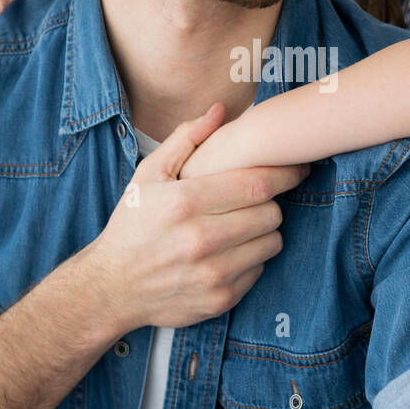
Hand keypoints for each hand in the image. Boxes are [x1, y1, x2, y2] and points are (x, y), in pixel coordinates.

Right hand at [79, 103, 309, 335]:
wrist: (112, 287)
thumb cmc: (132, 224)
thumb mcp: (148, 175)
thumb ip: (186, 139)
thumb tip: (219, 110)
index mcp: (184, 202)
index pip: (256, 184)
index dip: (285, 173)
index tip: (297, 167)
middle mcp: (200, 239)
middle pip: (271, 213)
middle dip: (270, 202)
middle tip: (256, 199)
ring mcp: (212, 273)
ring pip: (272, 242)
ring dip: (265, 230)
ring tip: (242, 225)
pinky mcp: (220, 298)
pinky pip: (260, 270)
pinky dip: (252, 258)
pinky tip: (230, 251)